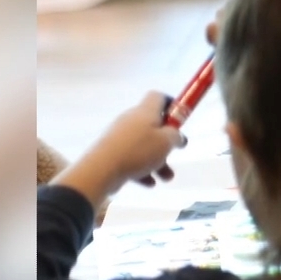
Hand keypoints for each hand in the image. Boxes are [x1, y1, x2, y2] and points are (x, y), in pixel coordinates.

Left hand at [53, 92, 186, 205]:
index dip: (171, 105)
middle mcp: (131, 120)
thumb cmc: (139, 150)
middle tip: (174, 151)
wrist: (101, 169)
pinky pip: (132, 158)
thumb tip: (176, 136)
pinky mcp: (112, 152)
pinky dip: (142, 169)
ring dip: (158, 160)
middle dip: (166, 141)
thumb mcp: (166, 142)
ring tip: (166, 177)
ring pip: (144, 145)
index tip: (179, 120)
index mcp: (145, 111)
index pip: (158, 97)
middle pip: (153, 125)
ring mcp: (120, 136)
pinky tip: (149, 182)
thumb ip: (176, 136)